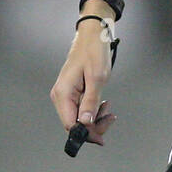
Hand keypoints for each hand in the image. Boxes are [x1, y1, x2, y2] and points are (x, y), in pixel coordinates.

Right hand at [50, 23, 118, 147]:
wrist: (93, 34)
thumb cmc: (94, 51)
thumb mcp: (97, 77)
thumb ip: (91, 102)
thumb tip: (86, 123)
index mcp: (63, 94)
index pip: (71, 125)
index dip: (86, 134)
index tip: (102, 137)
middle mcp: (60, 96)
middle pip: (74, 124)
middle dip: (93, 126)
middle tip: (111, 118)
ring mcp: (65, 94)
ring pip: (78, 118)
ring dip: (95, 118)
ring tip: (109, 110)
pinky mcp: (72, 92)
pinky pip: (81, 108)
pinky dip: (93, 110)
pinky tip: (104, 105)